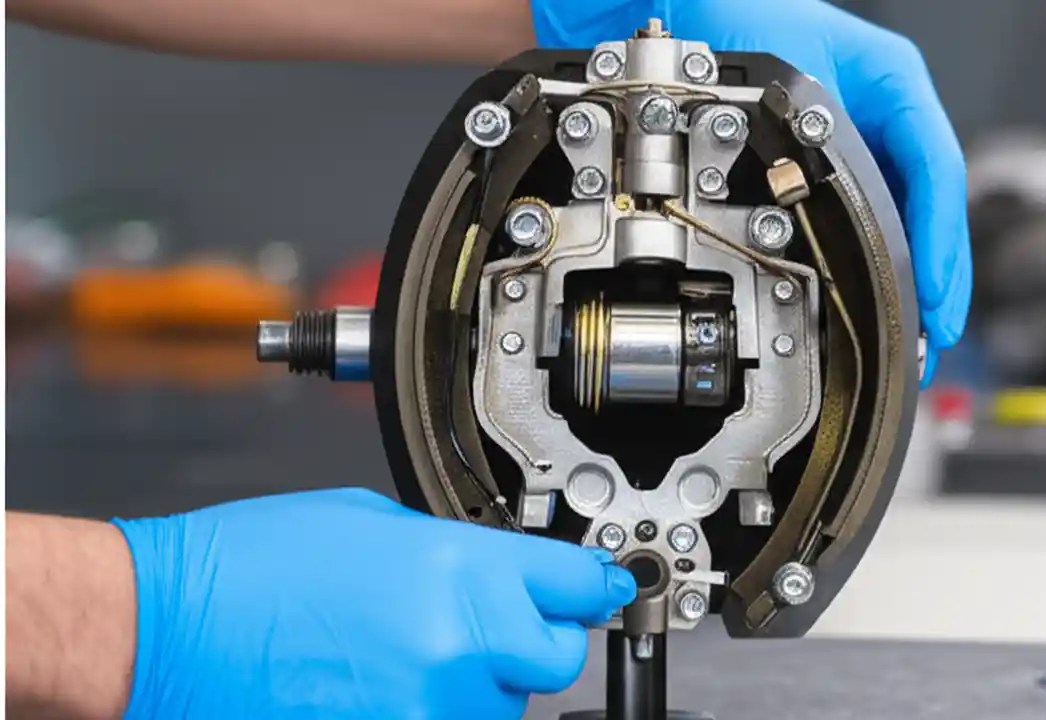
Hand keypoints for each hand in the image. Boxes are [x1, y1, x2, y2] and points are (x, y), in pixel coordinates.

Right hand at [112, 488, 635, 718]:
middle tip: (488, 625)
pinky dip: (434, 712)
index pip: (574, 584)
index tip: (605, 587)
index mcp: (459, 570)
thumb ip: (456, 552)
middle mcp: (458, 644)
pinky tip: (385, 685)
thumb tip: (500, 572)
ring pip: (503, 706)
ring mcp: (429, 709)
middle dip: (533, 641)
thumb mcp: (374, 523)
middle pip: (554, 658)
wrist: (170, 628)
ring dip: (476, 684)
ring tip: (408, 654)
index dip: (593, 584)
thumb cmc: (254, 565)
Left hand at [531, 0, 971, 384]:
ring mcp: (857, 146)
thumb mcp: (790, 67)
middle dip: (930, 277)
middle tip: (930, 334)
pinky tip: (869, 304)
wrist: (682, 17)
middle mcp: (881, 118)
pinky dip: (868, 267)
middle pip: (925, 207)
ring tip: (910, 334)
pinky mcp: (825, 171)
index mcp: (891, 85)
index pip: (933, 169)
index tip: (935, 293)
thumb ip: (824, 130)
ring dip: (903, 280)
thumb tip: (839, 204)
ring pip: (898, 222)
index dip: (938, 240)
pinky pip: (861, 224)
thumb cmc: (734, 17)